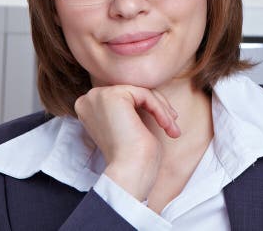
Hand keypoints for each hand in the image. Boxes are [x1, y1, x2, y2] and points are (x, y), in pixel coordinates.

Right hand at [74, 85, 179, 201]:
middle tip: (172, 123)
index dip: (148, 107)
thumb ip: (128, 106)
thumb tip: (145, 92)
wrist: (128, 171)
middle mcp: (89, 98)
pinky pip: (145, 95)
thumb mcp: (127, 125)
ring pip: (142, 92)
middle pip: (134, 92)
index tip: (165, 121)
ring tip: (172, 128)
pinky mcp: (113, 95)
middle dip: (157, 106)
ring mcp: (99, 95)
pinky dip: (159, 109)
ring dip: (162, 110)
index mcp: (89, 106)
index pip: (126, 97)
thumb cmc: (131, 155)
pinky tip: (167, 125)